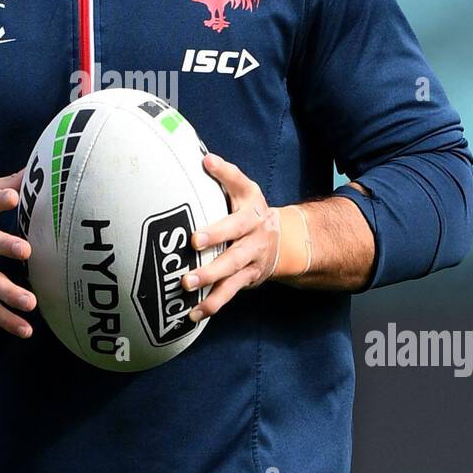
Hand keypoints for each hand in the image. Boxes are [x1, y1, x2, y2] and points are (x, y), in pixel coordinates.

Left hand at [180, 152, 279, 322]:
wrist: (284, 241)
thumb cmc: (251, 210)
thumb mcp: (246, 190)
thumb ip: (226, 175)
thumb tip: (204, 157)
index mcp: (251, 212)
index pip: (237, 206)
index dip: (220, 209)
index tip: (198, 216)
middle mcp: (254, 237)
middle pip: (234, 247)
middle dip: (214, 251)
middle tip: (191, 250)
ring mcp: (251, 261)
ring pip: (232, 274)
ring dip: (211, 284)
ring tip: (188, 289)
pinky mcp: (247, 279)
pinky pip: (230, 293)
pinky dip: (212, 305)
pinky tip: (193, 315)